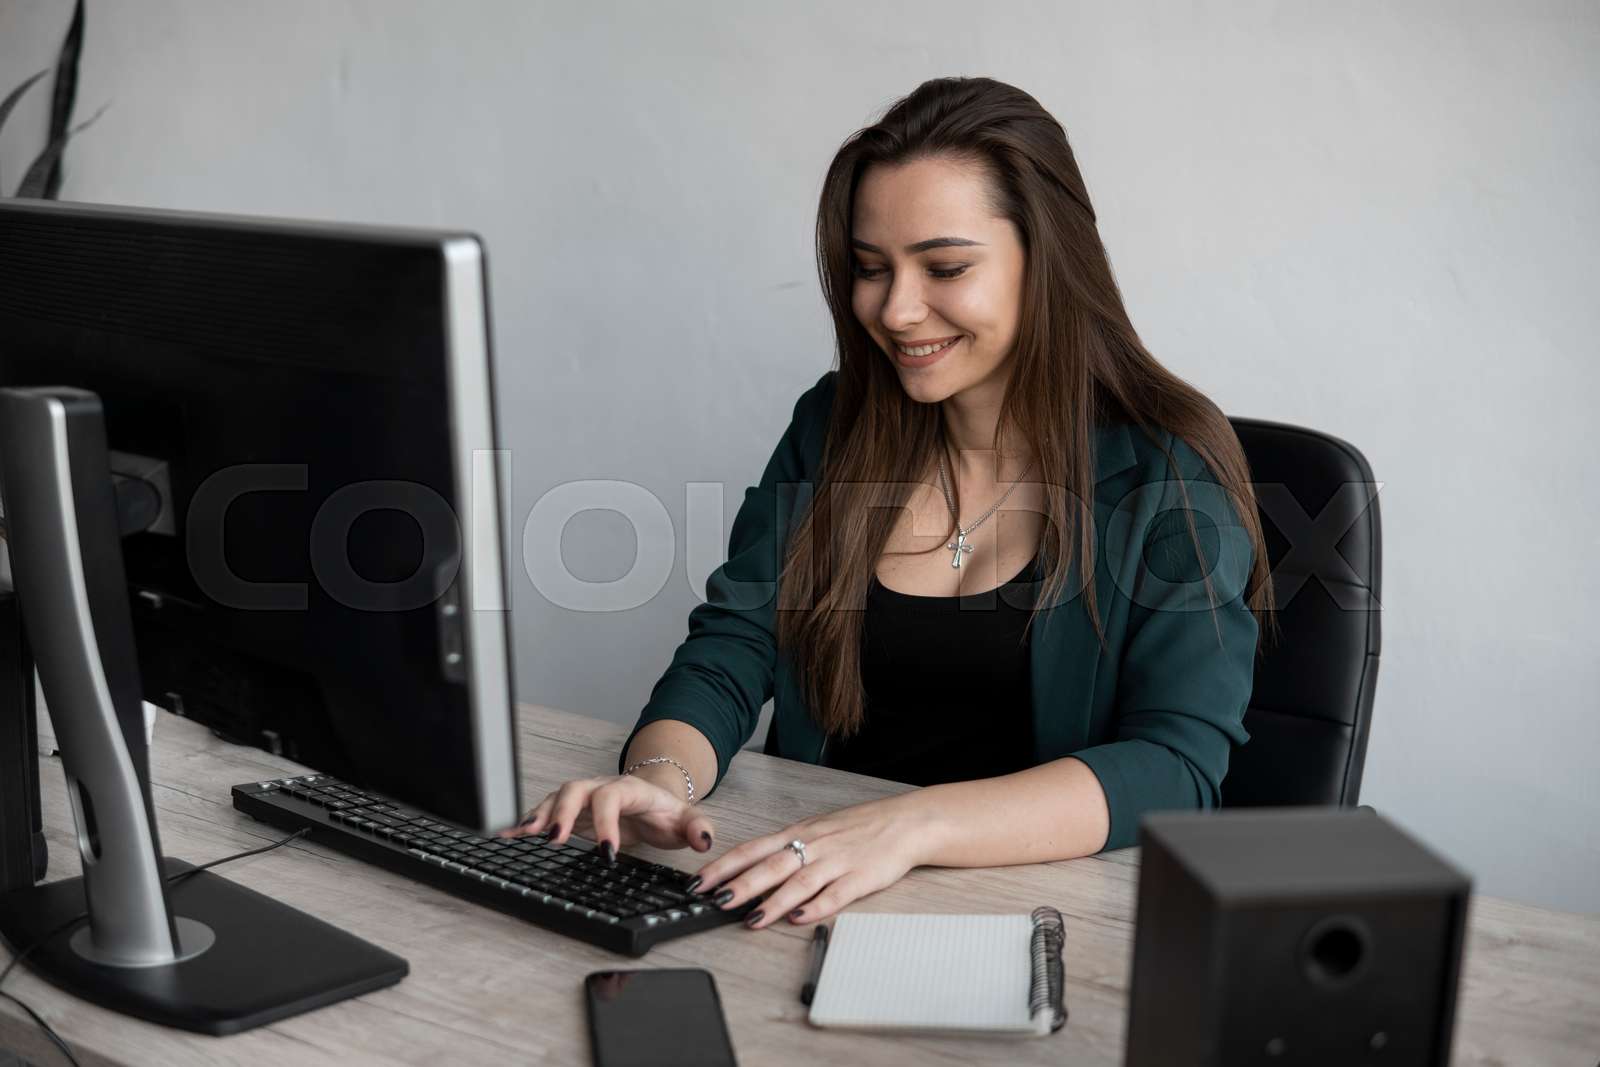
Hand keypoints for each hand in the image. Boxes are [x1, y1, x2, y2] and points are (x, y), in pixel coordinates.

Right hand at [503, 773, 716, 856]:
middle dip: (562, 813)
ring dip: (538, 816)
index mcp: (630, 790)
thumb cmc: (666, 814)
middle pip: (575, 790)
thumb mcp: (688, 821)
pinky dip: (526, 823)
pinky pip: (544, 813)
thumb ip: (699, 829)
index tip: (607, 852)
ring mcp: (583, 799)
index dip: (606, 822)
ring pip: (555, 798)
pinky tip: (508, 838)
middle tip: (554, 842)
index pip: (613, 797)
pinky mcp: (570, 812)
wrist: (655, 802)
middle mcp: (601, 789)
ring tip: (521, 837)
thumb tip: (705, 840)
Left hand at [690, 795, 933, 929]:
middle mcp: (813, 845)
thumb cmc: (858, 827)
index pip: (753, 849)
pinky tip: (799, 918)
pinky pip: (835, 894)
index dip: (724, 866)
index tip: (699, 881)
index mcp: (799, 833)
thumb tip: (750, 868)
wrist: (904, 823)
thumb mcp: (816, 830)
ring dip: (774, 901)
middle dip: (741, 884)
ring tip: (752, 918)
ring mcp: (837, 862)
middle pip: (772, 865)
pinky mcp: (861, 878)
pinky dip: (816, 907)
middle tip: (716, 900)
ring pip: (799, 882)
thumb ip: (786, 848)